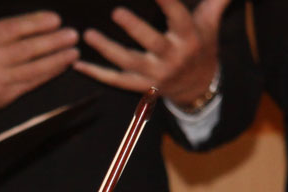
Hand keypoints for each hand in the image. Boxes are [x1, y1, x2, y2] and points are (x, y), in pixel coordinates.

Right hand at [0, 11, 79, 113]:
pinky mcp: (3, 96)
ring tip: (73, 52)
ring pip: (33, 69)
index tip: (55, 20)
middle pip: (27, 50)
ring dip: (56, 60)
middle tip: (72, 34)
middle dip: (53, 41)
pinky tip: (60, 66)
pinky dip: (48, 74)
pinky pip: (31, 83)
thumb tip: (33, 24)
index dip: (36, 24)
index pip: (13, 30)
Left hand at [73, 0, 230, 107]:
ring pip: (128, 63)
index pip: (178, 17)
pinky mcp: (140, 86)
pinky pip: (116, 81)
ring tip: (88, 35)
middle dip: (134, 29)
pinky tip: (77, 63)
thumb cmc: (201, 46)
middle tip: (116, 12)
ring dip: (106, 50)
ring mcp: (154, 75)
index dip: (167, 3)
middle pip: (151, 43)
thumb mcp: (210, 21)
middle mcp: (172, 58)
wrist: (199, 87)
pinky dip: (96, 74)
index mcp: (189, 38)